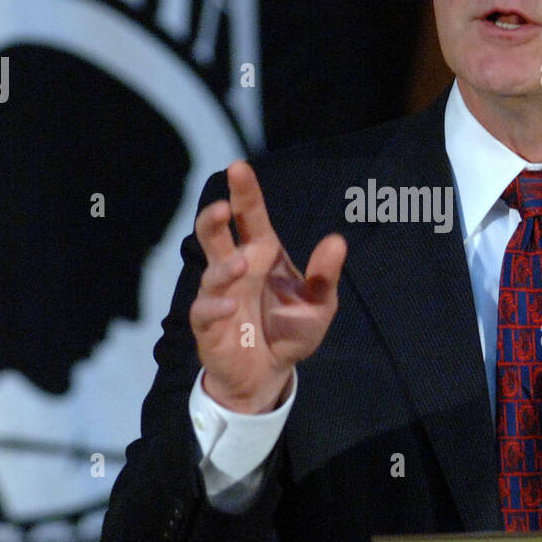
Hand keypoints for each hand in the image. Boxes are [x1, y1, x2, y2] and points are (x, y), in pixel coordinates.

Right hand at [189, 161, 346, 413]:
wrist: (270, 374)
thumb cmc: (291, 330)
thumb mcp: (319, 305)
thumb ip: (325, 275)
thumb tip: (337, 241)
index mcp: (262, 254)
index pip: (250, 215)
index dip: (244, 191)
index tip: (239, 167)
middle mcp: (237, 268)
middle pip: (216, 233)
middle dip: (214, 217)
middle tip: (223, 207)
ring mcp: (219, 295)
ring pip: (210, 270)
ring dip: (224, 266)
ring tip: (240, 263)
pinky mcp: (208, 325)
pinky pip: (204, 310)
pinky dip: (215, 305)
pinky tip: (229, 306)